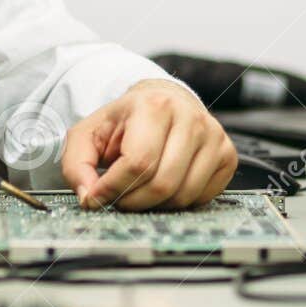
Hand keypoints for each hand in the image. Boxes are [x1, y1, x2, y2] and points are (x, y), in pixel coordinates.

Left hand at [61, 80, 237, 210]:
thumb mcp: (88, 134)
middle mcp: (190, 118)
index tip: (98, 196)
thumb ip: (77, 165)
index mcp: (155, 106)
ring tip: (141, 190)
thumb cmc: (126, 121)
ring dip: (156, 205)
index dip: (113, 189)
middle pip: (162, 184)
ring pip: (183, 195)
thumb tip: (89, 197)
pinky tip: (166, 185)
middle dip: (134, 202)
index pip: (138, 164)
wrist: (162, 101)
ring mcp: (214, 136)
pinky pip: (202, 197)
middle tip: (120, 198)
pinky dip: (179, 202)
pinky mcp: (228, 155)